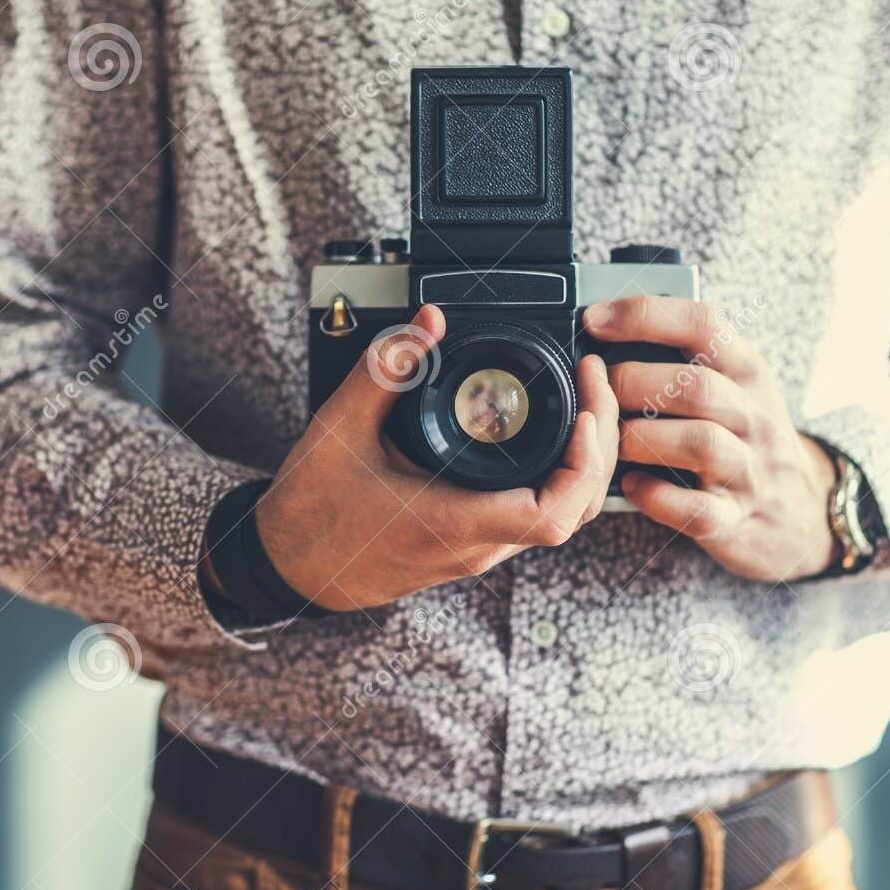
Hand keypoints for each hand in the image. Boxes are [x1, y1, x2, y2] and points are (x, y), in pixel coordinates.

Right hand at [252, 304, 619, 611]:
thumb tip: (426, 324)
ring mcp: (476, 550)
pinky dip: (559, 476)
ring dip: (584, 463)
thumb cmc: (311, 513)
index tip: (584, 412)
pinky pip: (535, 515)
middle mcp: (474, 545)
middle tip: (592, 383)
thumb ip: (385, 370)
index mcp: (451, 524)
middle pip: (574, 511)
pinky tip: (553, 438)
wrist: (290, 565)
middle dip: (600, 447)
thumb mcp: (339, 430)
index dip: (584, 464)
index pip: (550, 513)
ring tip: (583, 403)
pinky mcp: (470, 544)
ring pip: (561, 517)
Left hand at [583, 296, 837, 581]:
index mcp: (746, 371)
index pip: (703, 324)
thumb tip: (603, 330)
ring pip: (699, 443)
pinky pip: (694, 508)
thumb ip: (683, 357)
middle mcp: (752, 416)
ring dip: (642, 438)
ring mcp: (746, 470)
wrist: (798, 508)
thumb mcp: (733, 384)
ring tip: (614, 439)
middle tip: (596, 391)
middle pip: (696, 386)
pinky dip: (654, 496)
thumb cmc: (744, 436)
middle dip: (633, 383)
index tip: (595, 320)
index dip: (645, 316)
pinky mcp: (733, 518)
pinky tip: (631, 485)